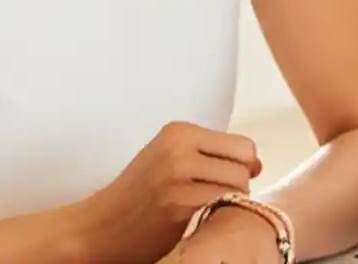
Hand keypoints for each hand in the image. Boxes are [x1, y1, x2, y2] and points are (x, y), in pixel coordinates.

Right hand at [74, 121, 262, 261]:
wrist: (99, 227)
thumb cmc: (139, 196)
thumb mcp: (171, 160)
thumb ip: (212, 156)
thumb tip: (258, 164)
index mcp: (179, 131)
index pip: (243, 144)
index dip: (242, 167)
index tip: (223, 182)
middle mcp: (179, 147)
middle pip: (244, 165)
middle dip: (238, 186)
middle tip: (213, 200)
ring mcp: (178, 175)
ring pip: (238, 187)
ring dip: (229, 204)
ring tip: (203, 211)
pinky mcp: (177, 204)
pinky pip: (223, 206)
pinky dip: (218, 217)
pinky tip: (198, 222)